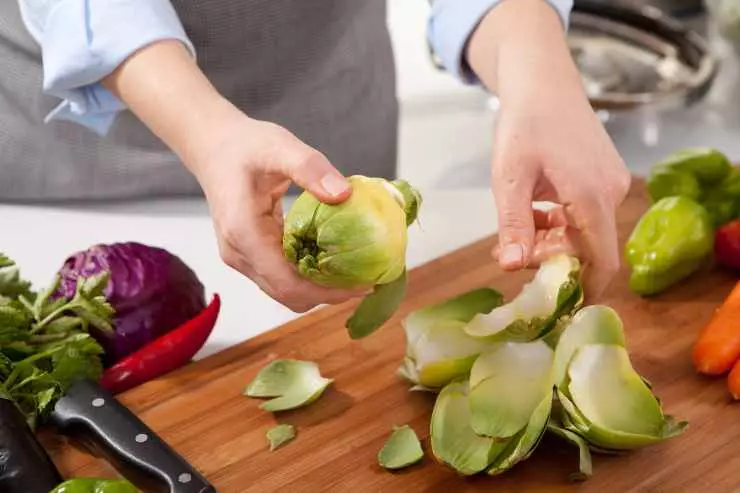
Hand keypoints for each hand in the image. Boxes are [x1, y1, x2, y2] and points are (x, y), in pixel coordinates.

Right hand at [102, 41, 362, 311]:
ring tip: (356, 273)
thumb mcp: (280, 146)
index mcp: (244, 234)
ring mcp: (242, 258)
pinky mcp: (249, 255)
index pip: (289, 283)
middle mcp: (240, 254)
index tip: (364, 284)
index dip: (328, 292)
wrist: (213, 146)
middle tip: (368, 280)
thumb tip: (344, 194)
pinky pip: (282, 276)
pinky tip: (334, 260)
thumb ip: (310, 168)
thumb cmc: (244, 145)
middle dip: (330, 294)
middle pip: (289, 295)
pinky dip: (309, 275)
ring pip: (285, 290)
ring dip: (320, 288)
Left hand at [466, 0, 630, 297]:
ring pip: (583, 232)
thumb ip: (513, 225)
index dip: (582, 289)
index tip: (551, 301)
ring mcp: (610, 185)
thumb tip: (512, 268)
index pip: (601, 262)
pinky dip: (557, 223)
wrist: (543, 82)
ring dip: (549, 240)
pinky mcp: (603, 178)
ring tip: (512, 234)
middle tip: (509, 254)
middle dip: (549, 258)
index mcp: (591, 197)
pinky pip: (584, 215)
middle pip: (587, 249)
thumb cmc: (524, 124)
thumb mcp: (509, 178)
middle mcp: (610, 194)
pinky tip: (530, 214)